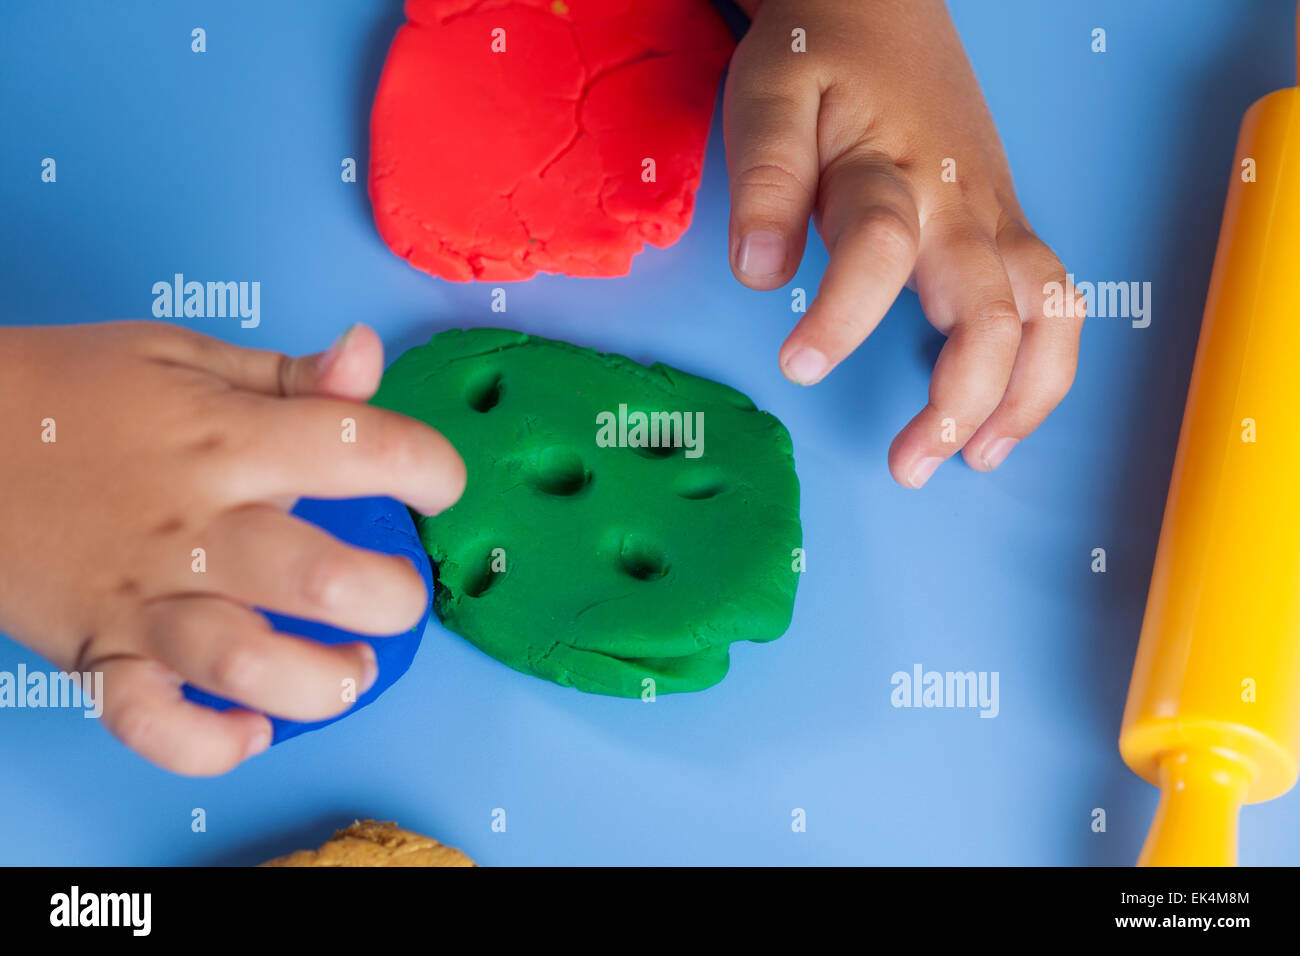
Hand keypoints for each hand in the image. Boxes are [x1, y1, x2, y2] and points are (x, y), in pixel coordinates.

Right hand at [0, 321, 464, 774]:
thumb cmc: (75, 393)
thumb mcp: (186, 358)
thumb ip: (291, 375)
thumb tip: (369, 355)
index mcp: (229, 440)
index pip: (362, 449)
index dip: (429, 468)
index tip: (436, 483)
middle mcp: (197, 525)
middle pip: (321, 577)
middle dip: (390, 599)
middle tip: (395, 596)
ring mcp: (145, 596)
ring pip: (246, 661)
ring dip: (319, 682)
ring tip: (348, 669)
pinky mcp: (99, 652)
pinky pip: (152, 724)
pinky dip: (208, 744)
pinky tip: (251, 730)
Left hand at [726, 0, 1084, 486]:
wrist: (882, 7)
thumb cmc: (821, 58)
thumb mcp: (770, 98)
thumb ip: (766, 180)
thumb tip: (761, 270)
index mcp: (893, 170)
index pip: (880, 248)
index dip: (842, 315)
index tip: (797, 367)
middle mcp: (962, 203)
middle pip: (992, 309)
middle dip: (960, 399)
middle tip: (906, 465)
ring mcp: (998, 216)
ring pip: (1050, 312)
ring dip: (1025, 395)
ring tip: (978, 460)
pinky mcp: (1010, 225)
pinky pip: (1056, 303)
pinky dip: (1046, 366)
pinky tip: (1008, 416)